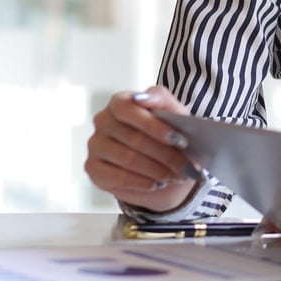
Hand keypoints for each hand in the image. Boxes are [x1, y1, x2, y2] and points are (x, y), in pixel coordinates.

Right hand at [85, 86, 200, 213]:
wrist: (161, 163)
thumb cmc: (166, 133)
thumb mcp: (172, 113)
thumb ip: (160, 99)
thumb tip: (142, 97)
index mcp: (119, 101)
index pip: (127, 109)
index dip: (153, 125)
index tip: (179, 139)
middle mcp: (103, 121)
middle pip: (133, 138)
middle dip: (165, 154)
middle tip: (186, 166)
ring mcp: (95, 145)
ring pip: (128, 159)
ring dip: (158, 170)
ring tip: (176, 175)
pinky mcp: (93, 168)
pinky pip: (118, 177)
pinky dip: (143, 182)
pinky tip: (157, 183)